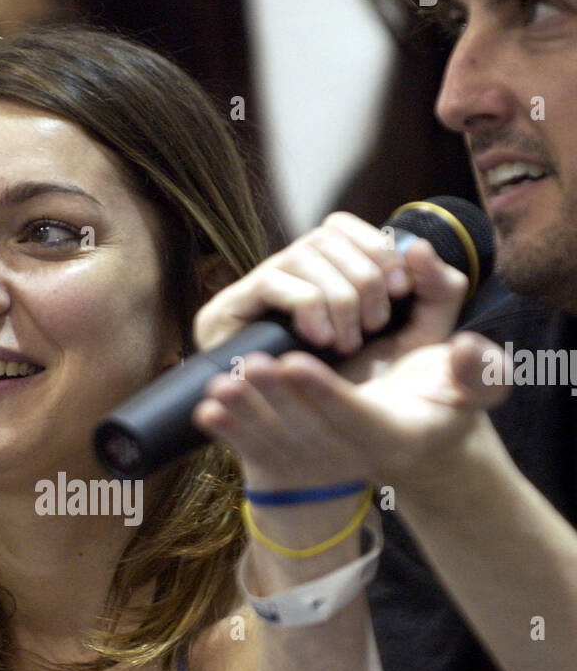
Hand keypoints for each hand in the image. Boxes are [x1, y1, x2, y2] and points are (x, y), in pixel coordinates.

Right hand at [194, 211, 468, 363]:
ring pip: (306, 254)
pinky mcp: (231, 310)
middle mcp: (291, 270)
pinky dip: (308, 305)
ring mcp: (260, 287)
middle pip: (329, 234)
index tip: (399, 291)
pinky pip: (274, 283)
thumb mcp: (417, 340)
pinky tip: (320, 339)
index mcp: (328, 270)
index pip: (346, 226)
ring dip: (338, 297)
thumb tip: (421, 247)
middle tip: (373, 327)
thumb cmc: (369, 389)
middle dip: (363, 278)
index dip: (378, 248)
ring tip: (346, 342)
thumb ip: (438, 294)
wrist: (322, 444)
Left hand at [195, 331, 509, 496]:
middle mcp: (353, 457)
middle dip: (275, 398)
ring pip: (277, 441)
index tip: (296, 362)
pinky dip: (229, 434)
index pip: (355, 414)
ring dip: (246, 415)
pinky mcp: (293, 465)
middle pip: (308, 428)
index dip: (324, 391)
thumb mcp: (473, 391)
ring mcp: (319, 465)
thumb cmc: (441, 405)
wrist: (413, 447)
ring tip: (220, 387)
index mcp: (394, 437)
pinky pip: (256, 452)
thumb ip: (479, 369)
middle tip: (249, 365)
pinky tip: (205, 411)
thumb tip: (467, 347)